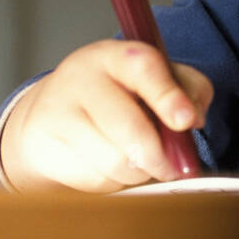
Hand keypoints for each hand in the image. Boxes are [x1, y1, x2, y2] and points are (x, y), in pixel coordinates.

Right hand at [0, 39, 212, 193]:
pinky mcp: (43, 148)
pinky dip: (114, 183)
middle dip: (161, 155)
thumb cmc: (119, 93)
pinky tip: (112, 168)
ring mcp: (56, 112)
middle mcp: (81, 78)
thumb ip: (187, 88)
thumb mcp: (154, 77)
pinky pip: (94, 180)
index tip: (187, 121)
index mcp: (114, 55)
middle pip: (129, 126)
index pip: (144, 68)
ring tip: (141, 163)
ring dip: (139, 173)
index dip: (168, 96)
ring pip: (114, 161)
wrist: (53, 109)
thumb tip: (195, 117)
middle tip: (174, 168)